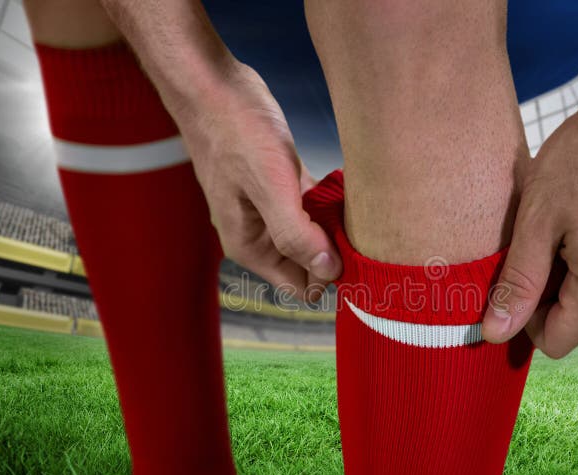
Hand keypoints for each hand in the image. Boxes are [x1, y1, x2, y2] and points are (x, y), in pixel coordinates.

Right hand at [174, 60, 339, 301]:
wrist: (214, 86)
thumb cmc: (234, 132)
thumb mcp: (270, 188)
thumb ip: (296, 235)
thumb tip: (329, 272)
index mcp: (251, 246)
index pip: (300, 286)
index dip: (329, 277)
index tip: (358, 255)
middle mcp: (259, 234)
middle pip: (309, 263)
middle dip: (336, 250)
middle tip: (363, 226)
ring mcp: (269, 209)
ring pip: (313, 234)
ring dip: (335, 225)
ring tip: (355, 205)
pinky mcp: (280, 185)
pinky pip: (312, 207)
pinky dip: (328, 202)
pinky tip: (344, 188)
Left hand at [481, 95, 577, 356]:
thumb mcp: (537, 222)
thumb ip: (519, 283)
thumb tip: (496, 334)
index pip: (555, 341)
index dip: (522, 319)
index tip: (507, 280)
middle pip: (571, 317)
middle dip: (539, 291)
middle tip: (525, 242)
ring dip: (557, 270)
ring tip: (549, 224)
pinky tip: (569, 217)